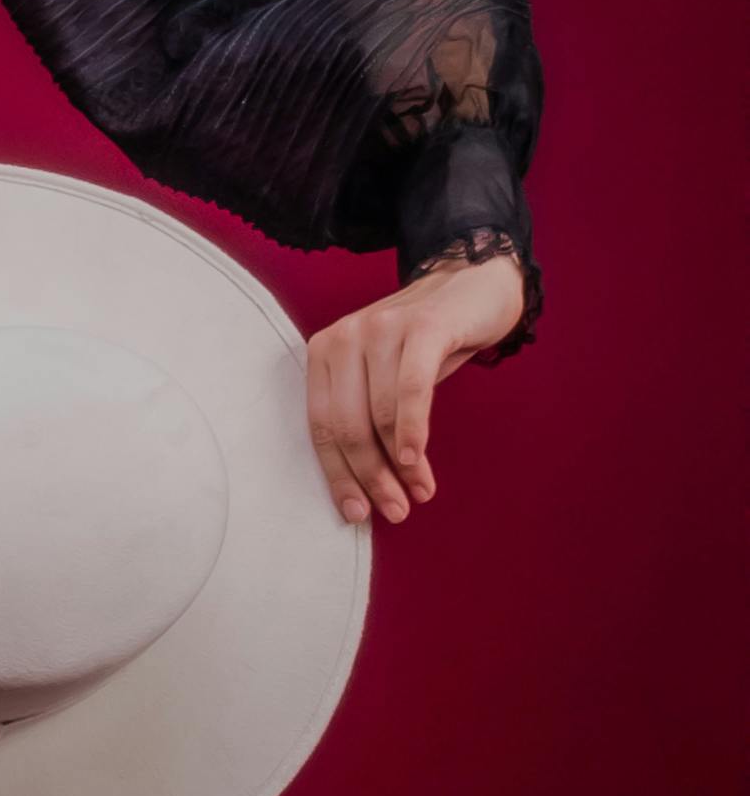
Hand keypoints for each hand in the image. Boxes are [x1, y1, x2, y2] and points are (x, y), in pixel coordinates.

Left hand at [304, 251, 525, 524]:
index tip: (355, 514)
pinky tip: (416, 461)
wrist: (474, 280)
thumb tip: (372, 487)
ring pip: (380, 415)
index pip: (321, 427)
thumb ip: (370, 421)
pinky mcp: (422, 327)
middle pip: (347, 426)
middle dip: (370, 478)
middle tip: (395, 510)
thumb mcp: (386, 378)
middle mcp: (344, 338)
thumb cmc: (426, 341)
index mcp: (324, 353)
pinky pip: (410, 388)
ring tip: (419, 492)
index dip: (338, 475)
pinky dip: (412, 429)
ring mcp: (381, 329)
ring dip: (402, 465)